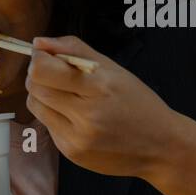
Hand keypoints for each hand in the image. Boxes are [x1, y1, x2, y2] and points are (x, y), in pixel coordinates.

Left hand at [23, 35, 179, 179]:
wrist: (161, 146)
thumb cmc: (138, 102)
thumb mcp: (113, 69)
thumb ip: (74, 50)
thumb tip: (38, 43)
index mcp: (99, 87)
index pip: (42, 71)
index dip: (38, 60)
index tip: (46, 57)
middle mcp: (86, 114)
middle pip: (34, 87)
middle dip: (38, 76)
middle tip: (55, 75)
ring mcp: (76, 137)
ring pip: (35, 106)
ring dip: (43, 96)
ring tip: (66, 95)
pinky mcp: (70, 152)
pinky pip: (47, 125)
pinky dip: (54, 116)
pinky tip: (76, 117)